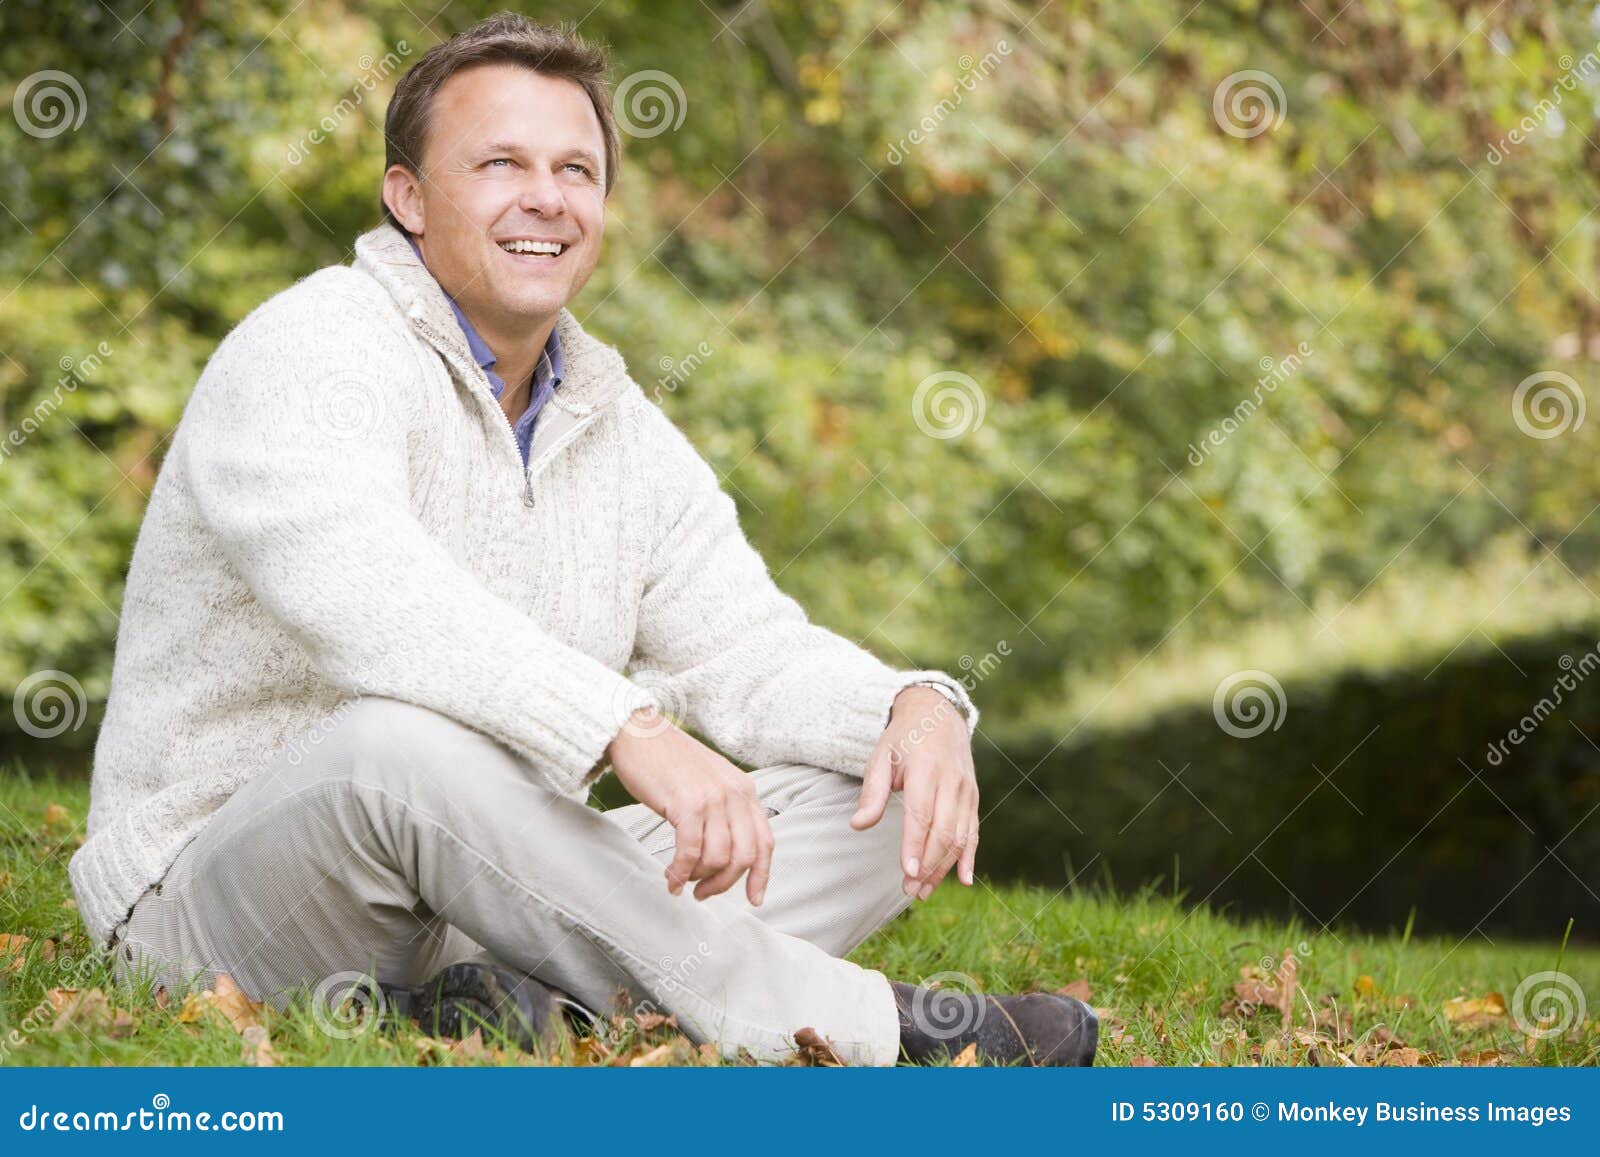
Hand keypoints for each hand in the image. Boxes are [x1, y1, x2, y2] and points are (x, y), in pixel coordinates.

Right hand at [606, 707, 773, 905]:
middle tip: (704, 893)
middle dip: (725, 883)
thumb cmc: (669, 760)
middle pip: (744, 856)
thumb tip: (727, 851)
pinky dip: (680, 872)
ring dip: (699, 879)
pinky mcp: (686, 805)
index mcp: (744, 790)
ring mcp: (712, 799)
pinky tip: (670, 878)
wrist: (639, 733)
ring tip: (682, 881)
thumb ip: (726, 808)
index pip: (765, 841)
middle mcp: (734, 794)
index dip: (761, 875)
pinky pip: (690, 853)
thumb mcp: (711, 780)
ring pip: (718, 859)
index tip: (754, 899)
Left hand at [850, 685, 978, 899]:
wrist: (937, 713)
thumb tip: (858, 825)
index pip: (921, 814)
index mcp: (925, 769)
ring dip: (944, 867)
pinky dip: (969, 857)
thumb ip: (872, 793)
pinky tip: (964, 880)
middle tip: (909, 890)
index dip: (915, 845)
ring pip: (960, 836)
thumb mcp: (880, 757)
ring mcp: (965, 790)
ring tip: (924, 891)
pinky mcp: (973, 797)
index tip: (907, 871)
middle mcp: (950, 781)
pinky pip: (974, 831)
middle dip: (927, 865)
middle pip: (943, 831)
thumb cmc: (903, 739)